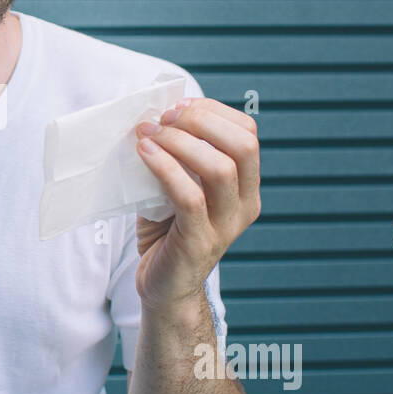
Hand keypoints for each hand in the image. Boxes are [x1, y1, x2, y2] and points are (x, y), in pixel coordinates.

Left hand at [132, 96, 260, 317]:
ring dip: (180, 142)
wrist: (165, 288)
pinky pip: (189, 196)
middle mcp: (246, 205)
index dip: (214, 111)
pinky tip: (144, 152)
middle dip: (201, 121)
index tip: (179, 105)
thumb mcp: (178, 187)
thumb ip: (177, 156)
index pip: (248, 133)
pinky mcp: (200, 242)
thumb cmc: (168, 232)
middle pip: (243, 146)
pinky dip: (165, 167)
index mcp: (247, 187)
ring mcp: (227, 226)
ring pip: (220, 168)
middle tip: (164, 118)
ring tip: (148, 133)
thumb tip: (153, 114)